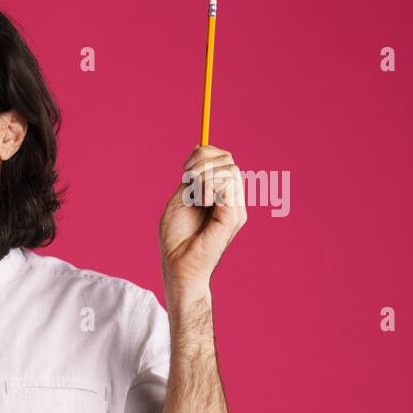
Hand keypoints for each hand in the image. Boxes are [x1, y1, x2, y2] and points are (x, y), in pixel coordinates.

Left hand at [160, 144, 246, 297]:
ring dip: (203, 176)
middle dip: (202, 163)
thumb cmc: (176, 237)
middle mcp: (232, 199)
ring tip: (194, 197)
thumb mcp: (181, 198)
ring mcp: (236, 207)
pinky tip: (202, 202)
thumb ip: (191, 176)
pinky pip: (228, 184)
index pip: (222, 158)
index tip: (184, 169)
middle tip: (186, 180)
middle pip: (227, 159)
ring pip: (229, 169)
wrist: (177, 265)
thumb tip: (198, 147)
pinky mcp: (235, 216)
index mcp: (220, 193)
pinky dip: (209, 187)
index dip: (204, 154)